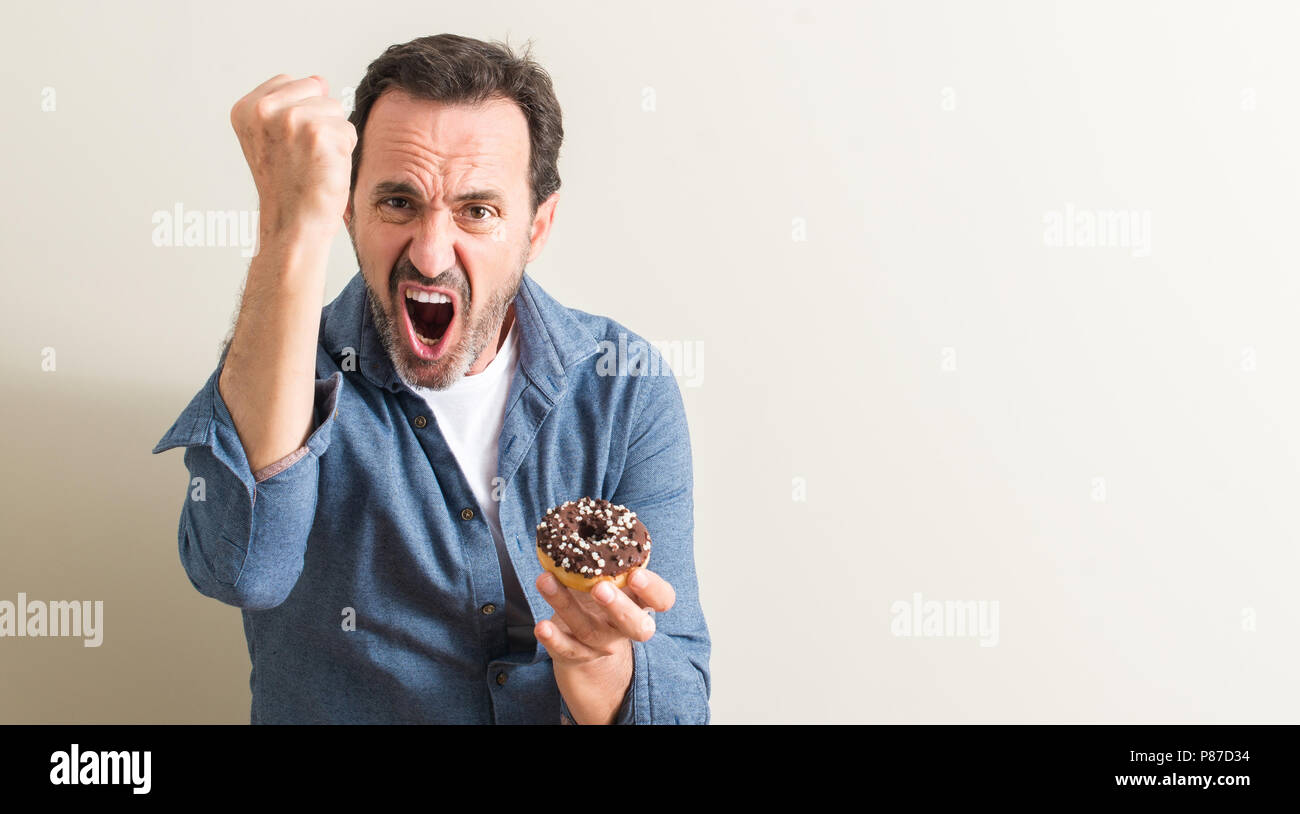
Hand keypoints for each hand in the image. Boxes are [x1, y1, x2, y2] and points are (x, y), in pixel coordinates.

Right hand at [229, 74, 356, 239]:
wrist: (294, 224)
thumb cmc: (288, 186)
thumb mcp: (273, 137)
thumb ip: (290, 103)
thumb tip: (320, 80)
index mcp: (246, 109)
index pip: (289, 81)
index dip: (299, 111)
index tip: (287, 144)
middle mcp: (264, 110)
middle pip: (316, 89)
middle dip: (318, 120)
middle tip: (302, 154)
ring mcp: (291, 119)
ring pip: (335, 109)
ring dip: (333, 136)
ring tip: (313, 162)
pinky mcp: (319, 133)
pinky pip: (348, 129)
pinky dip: (344, 151)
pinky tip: (325, 168)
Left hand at [535, 568, 676, 723]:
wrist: (592, 658)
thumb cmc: (600, 608)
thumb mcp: (614, 588)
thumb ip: (609, 565)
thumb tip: (587, 525)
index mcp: (640, 605)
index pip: (662, 599)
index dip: (653, 590)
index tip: (636, 575)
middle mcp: (624, 629)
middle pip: (634, 625)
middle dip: (619, 607)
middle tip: (601, 589)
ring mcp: (602, 646)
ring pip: (589, 630)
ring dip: (566, 605)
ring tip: (547, 582)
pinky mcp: (576, 657)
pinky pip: (566, 650)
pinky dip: (553, 640)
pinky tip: (541, 627)